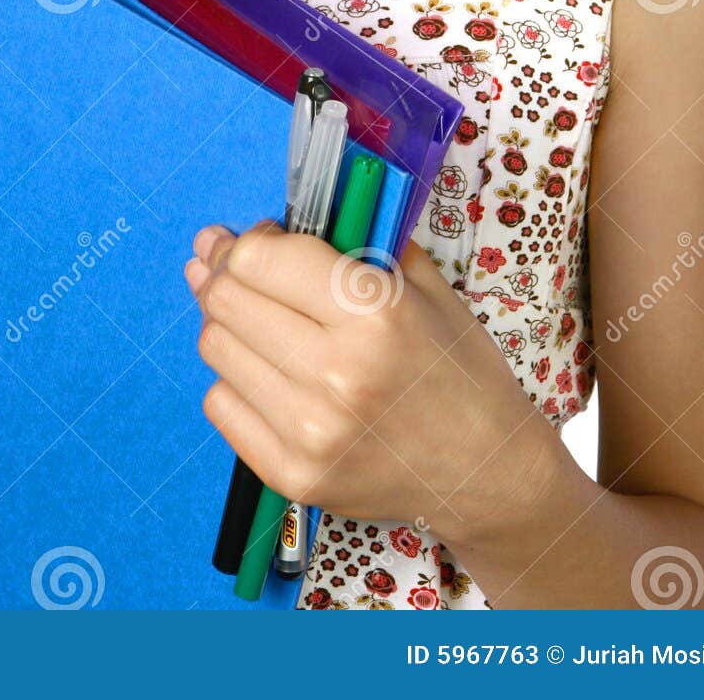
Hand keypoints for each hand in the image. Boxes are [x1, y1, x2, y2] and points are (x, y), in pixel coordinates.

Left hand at [184, 219, 568, 547]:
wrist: (487, 472)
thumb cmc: (457, 369)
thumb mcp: (424, 288)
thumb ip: (353, 246)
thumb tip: (268, 227)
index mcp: (372, 311)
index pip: (259, 259)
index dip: (243, 242)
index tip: (250, 240)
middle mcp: (336, 372)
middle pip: (225, 301)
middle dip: (220, 274)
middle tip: (226, 266)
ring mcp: (311, 431)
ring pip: (216, 350)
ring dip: (226, 324)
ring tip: (251, 317)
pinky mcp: (294, 476)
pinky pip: (221, 405)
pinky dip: (233, 379)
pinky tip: (262, 370)